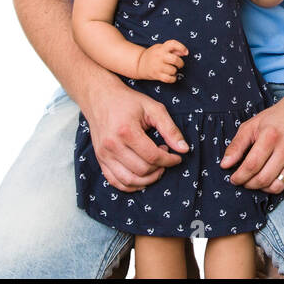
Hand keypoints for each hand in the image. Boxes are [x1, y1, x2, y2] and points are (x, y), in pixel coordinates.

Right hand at [82, 76, 190, 192]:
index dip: (169, 160)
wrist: (100, 98)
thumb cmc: (128, 101)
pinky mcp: (100, 159)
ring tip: (156, 168)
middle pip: (142, 170)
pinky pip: (115, 182)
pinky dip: (131, 185)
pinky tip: (143, 177)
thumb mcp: (153, 108)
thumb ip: (170, 129)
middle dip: (160, 168)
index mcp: (126, 131)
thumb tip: (184, 149)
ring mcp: (103, 154)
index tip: (177, 157)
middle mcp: (112, 145)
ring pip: (129, 180)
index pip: (152, 156)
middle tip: (165, 157)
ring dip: (148, 179)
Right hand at [133, 39, 188, 82]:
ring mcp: (157, 66)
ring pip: (173, 70)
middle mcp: (159, 57)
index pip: (172, 44)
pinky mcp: (156, 75)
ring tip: (172, 70)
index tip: (186, 52)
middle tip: (179, 64)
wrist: (139, 63)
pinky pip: (168, 79)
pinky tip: (171, 76)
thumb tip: (183, 52)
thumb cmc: (153, 55)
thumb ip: (172, 49)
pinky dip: (173, 79)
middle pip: (175, 60)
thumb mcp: (160, 48)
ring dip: (175, 71)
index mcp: (161, 48)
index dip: (181, 47)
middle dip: (180, 63)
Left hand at [219, 90, 283, 193]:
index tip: (233, 178)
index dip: (239, 176)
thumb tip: (225, 165)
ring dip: (262, 188)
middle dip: (248, 184)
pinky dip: (275, 187)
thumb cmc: (275, 118)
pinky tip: (269, 179)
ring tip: (255, 180)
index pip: (251, 165)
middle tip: (243, 180)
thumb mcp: (251, 126)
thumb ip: (236, 146)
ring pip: (276, 187)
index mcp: (270, 136)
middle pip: (263, 179)